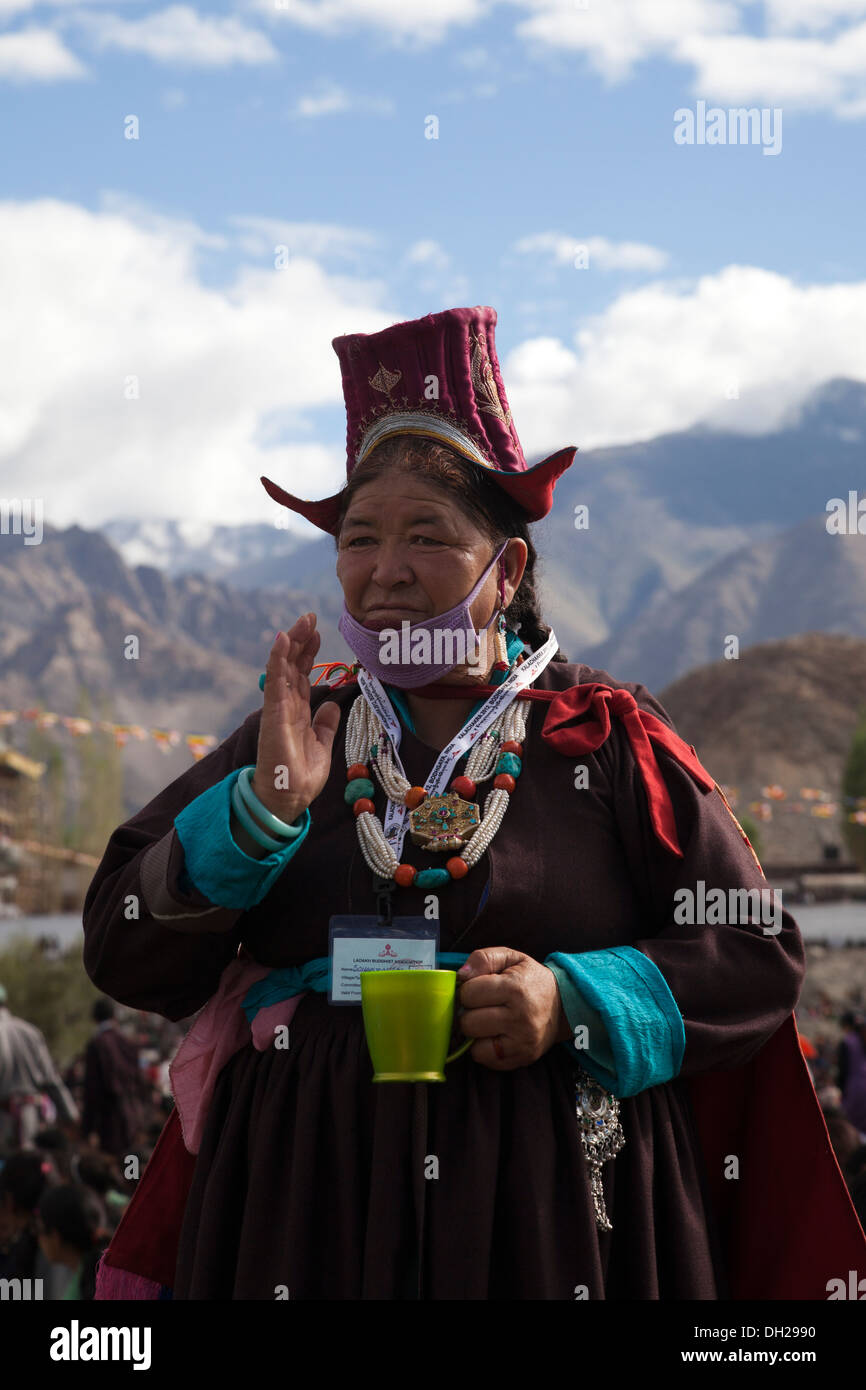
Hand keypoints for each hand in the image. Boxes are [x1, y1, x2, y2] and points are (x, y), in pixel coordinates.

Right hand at [254, 613, 341, 822]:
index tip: (318, 633)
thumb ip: (325, 724)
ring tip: (301, 621)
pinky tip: (282, 639)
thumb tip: (331, 705)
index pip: (302, 676)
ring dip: (291, 643)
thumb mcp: (322, 745)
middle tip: (309, 616)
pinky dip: (278, 659)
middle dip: (301, 641)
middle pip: (292, 666)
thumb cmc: (302, 777)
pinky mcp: (273, 713)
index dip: (309, 654)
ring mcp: (278, 708)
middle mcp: (286, 706)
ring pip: (284, 668)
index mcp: (297, 713)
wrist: (289, 799)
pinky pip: (274, 681)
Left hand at [456, 947, 571, 1069]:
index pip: (468, 994)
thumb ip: (483, 959)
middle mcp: (520, 1018)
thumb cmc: (530, 979)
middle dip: (468, 1013)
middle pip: (468, 1023)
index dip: (467, 990)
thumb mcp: (511, 958)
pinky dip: (484, 1049)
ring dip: (475, 1034)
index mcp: (515, 988)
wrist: (563, 1005)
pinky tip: (494, 1035)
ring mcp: (522, 1042)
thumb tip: (461, 975)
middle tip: (480, 1007)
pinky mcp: (523, 1058)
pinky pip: (485, 1060)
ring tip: (487, 1022)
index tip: (477, 990)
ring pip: (474, 1046)